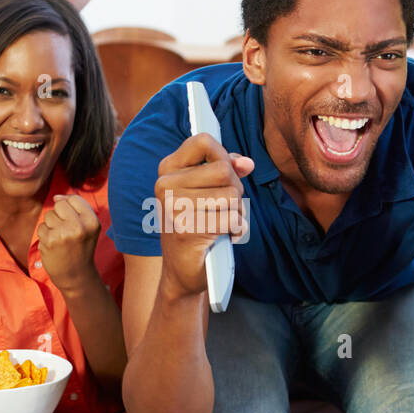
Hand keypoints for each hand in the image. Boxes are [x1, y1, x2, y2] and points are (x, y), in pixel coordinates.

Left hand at [36, 194, 103, 295]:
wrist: (75, 275)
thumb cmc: (81, 247)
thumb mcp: (89, 227)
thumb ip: (77, 208)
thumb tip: (56, 197)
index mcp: (92, 222)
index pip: (74, 199)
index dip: (70, 208)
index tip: (73, 221)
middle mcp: (79, 226)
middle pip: (60, 205)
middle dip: (59, 215)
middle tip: (66, 232)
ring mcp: (63, 233)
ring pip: (49, 215)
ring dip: (51, 226)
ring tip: (60, 239)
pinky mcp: (49, 240)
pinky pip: (41, 227)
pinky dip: (45, 235)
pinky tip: (53, 246)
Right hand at [153, 133, 253, 299]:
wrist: (183, 271)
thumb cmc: (197, 227)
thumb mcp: (206, 192)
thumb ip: (225, 170)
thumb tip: (247, 163)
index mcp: (167, 170)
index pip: (203, 141)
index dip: (224, 155)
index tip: (225, 174)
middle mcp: (166, 185)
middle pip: (224, 170)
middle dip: (235, 190)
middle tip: (225, 208)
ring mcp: (174, 208)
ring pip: (232, 195)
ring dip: (237, 212)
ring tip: (223, 224)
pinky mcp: (187, 230)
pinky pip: (232, 219)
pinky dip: (238, 229)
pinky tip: (227, 237)